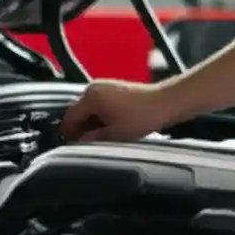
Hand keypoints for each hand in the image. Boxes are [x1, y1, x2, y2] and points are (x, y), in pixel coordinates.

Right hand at [59, 79, 176, 142]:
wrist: (165, 104)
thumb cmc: (141, 118)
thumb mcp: (112, 135)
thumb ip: (90, 140)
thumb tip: (79, 143)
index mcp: (90, 96)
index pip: (69, 118)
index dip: (69, 135)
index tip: (72, 148)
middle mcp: (94, 88)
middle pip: (78, 112)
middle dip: (81, 129)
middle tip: (88, 145)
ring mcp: (105, 87)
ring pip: (89, 110)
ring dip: (92, 124)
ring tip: (102, 138)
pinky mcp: (115, 90)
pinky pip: (100, 105)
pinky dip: (102, 117)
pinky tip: (111, 129)